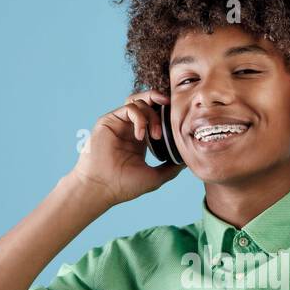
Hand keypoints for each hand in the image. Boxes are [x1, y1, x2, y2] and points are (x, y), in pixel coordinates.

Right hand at [72, 90, 183, 205]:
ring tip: (155, 135)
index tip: (178, 118)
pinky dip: (140, 118)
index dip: (166, 111)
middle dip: (161, 102)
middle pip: (146, 101)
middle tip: (172, 113)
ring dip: (152, 114)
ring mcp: (118, 123)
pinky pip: (129, 108)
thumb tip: (186, 161)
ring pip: (138, 101)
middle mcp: (129, 127)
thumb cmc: (125, 185)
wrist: (103, 188)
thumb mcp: (155, 177)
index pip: (154, 114)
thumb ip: (171, 168)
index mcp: (140, 138)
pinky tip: (141, 136)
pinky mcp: (109, 120)